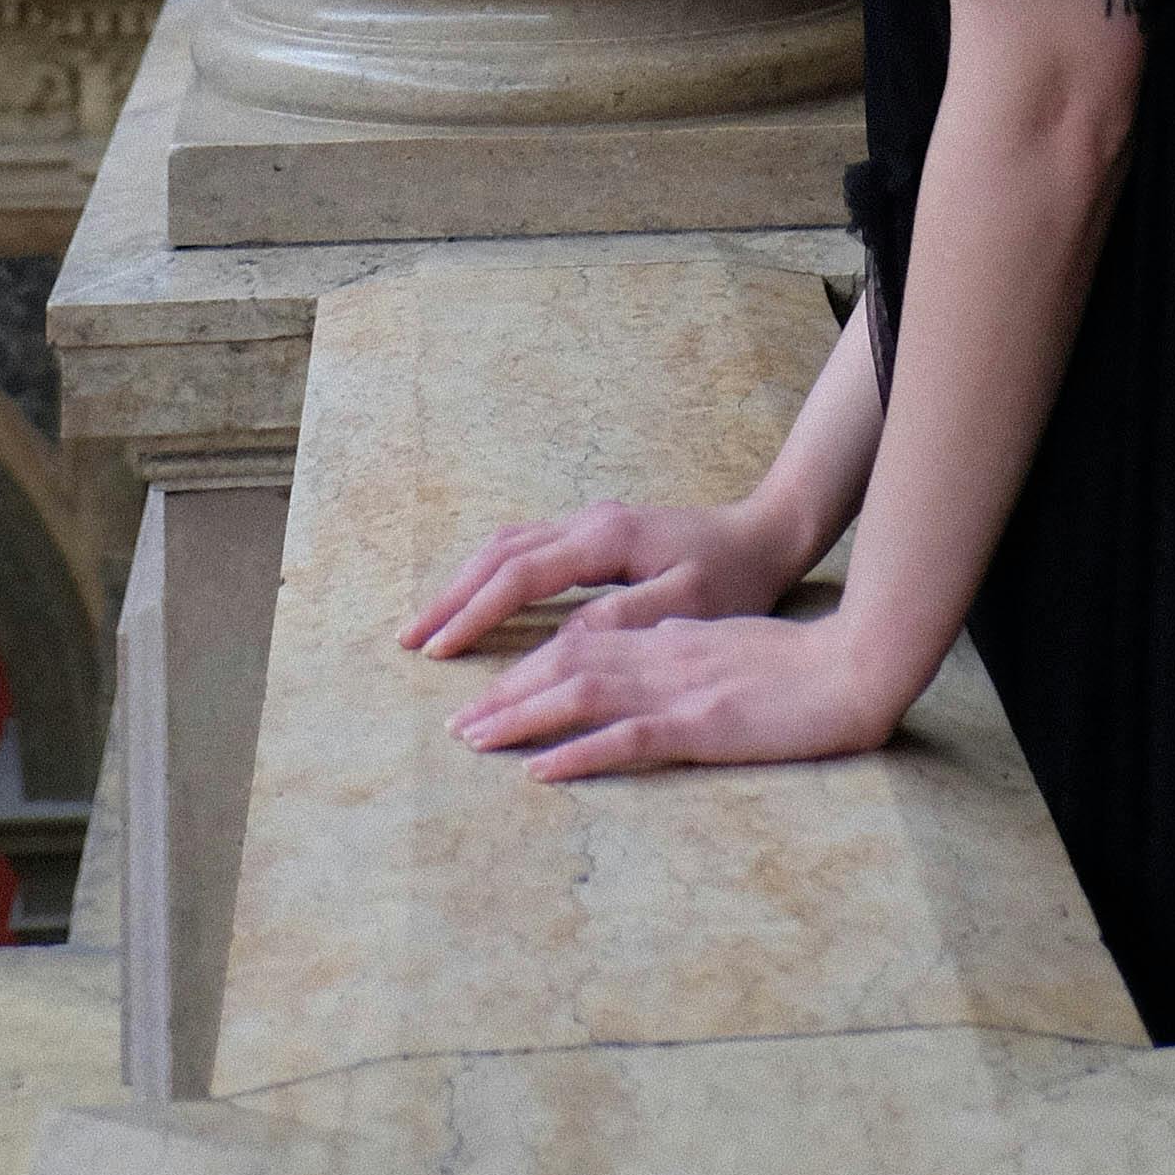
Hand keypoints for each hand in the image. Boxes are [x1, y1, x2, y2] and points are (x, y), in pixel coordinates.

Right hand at [400, 496, 800, 661]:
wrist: (765, 534)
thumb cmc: (734, 577)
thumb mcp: (690, 607)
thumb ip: (625, 622)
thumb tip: (562, 644)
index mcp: (605, 540)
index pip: (521, 577)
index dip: (475, 614)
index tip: (438, 651)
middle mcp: (588, 524)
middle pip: (499, 554)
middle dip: (452, 597)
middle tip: (410, 639)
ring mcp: (589, 524)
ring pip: (507, 546)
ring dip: (465, 584)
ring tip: (432, 625)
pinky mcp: (595, 535)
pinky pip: (525, 549)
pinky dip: (491, 576)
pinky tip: (478, 602)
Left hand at [445, 605, 901, 781]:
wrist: (857, 666)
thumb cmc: (802, 663)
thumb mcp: (729, 647)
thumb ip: (684, 649)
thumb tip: (647, 658)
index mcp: (670, 638)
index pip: (581, 642)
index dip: (527, 667)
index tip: (485, 694)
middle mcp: (663, 655)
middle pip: (565, 664)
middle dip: (505, 694)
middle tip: (455, 724)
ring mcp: (680, 689)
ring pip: (581, 694)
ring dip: (521, 717)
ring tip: (474, 742)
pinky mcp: (703, 725)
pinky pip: (628, 738)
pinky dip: (578, 752)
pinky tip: (540, 771)